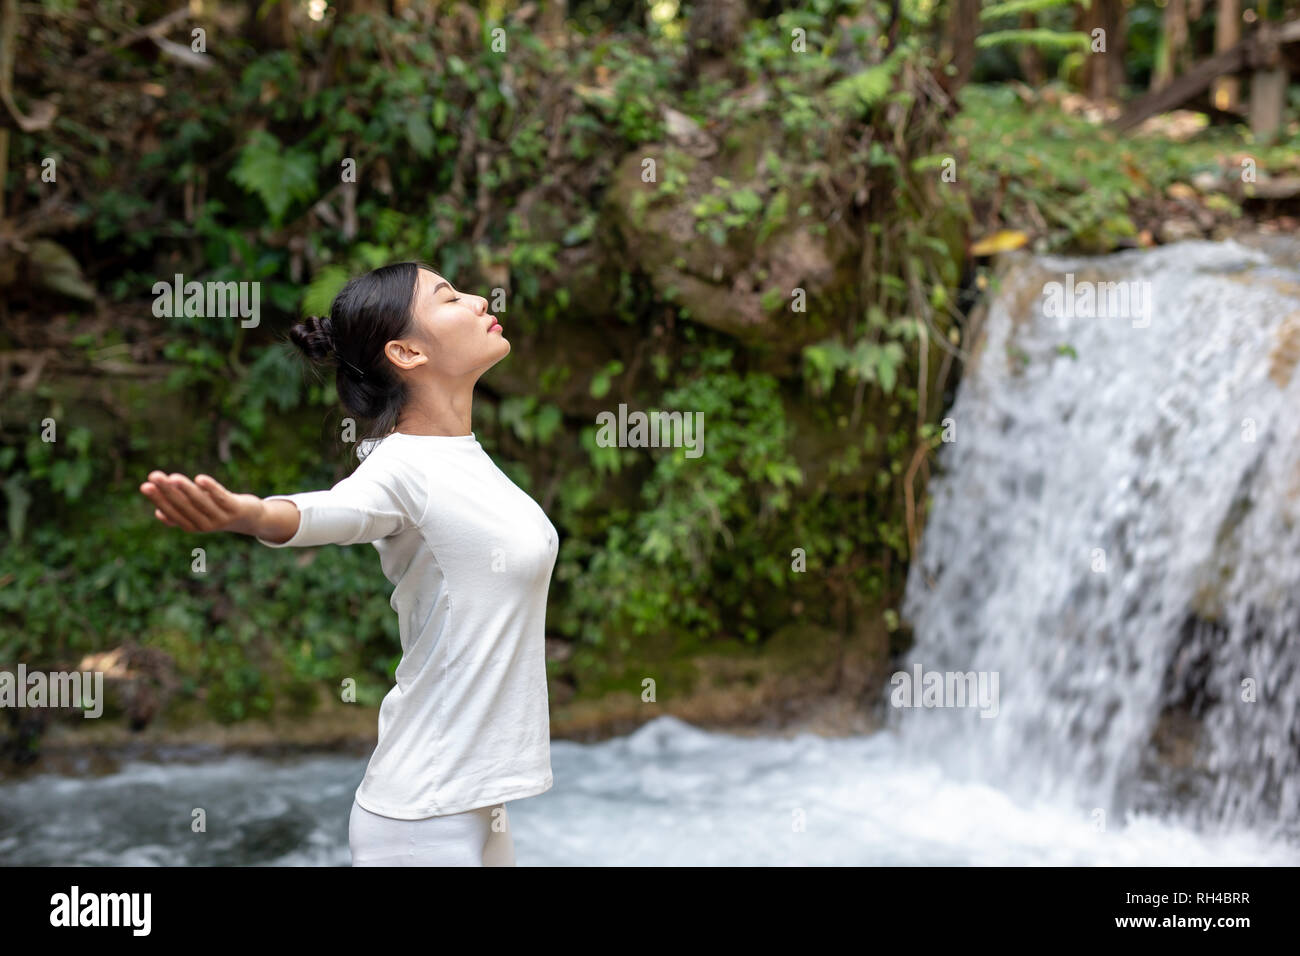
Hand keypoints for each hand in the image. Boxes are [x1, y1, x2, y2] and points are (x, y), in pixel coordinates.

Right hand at [139, 471, 265, 535]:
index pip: (171, 512)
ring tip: (173, 477)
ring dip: (186, 489)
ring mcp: (220, 517)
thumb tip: (159, 512)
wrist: (251, 518)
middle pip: (183, 506)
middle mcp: (204, 524)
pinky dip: (210, 488)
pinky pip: (221, 497)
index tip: (145, 485)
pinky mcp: (235, 509)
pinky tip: (200, 478)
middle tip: (153, 476)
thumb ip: (181, 513)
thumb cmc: (219, 512)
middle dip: (167, 491)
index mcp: (192, 525)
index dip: (158, 499)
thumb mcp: (199, 514)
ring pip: (200, 502)